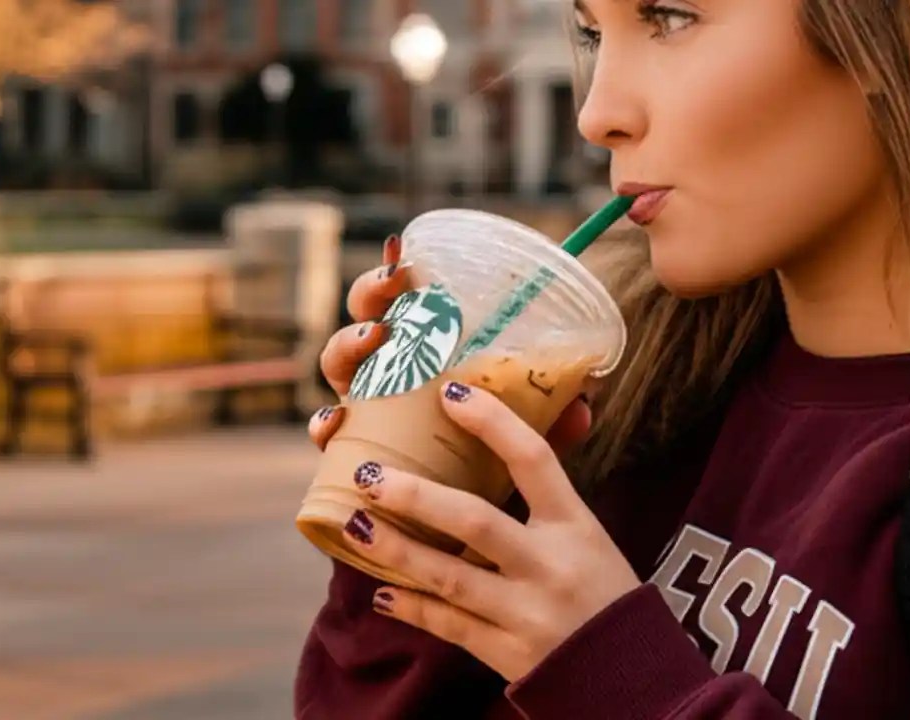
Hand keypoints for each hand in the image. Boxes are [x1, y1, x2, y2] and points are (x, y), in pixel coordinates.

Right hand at [305, 234, 593, 451]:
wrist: (448, 537)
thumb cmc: (484, 468)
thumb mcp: (520, 440)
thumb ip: (548, 421)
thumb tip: (584, 408)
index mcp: (424, 356)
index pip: (407, 302)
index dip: (398, 273)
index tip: (407, 254)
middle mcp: (387, 374)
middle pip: (365, 317)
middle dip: (370, 295)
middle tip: (395, 286)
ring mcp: (361, 409)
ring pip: (338, 365)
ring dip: (347, 346)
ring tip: (374, 340)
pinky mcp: (346, 452)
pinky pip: (326, 434)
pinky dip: (324, 425)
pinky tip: (336, 421)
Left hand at [341, 381, 640, 682]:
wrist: (630, 673)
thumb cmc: (604, 591)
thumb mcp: (588, 536)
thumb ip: (551, 492)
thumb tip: (538, 419)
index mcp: (575, 526)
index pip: (534, 460)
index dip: (493, 423)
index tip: (452, 394)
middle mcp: (550, 565)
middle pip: (475, 521)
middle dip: (416, 497)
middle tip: (369, 475)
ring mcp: (526, 612)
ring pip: (450, 577)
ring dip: (397, 550)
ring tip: (354, 526)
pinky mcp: (506, 652)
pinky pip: (448, 625)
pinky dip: (412, 607)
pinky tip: (382, 590)